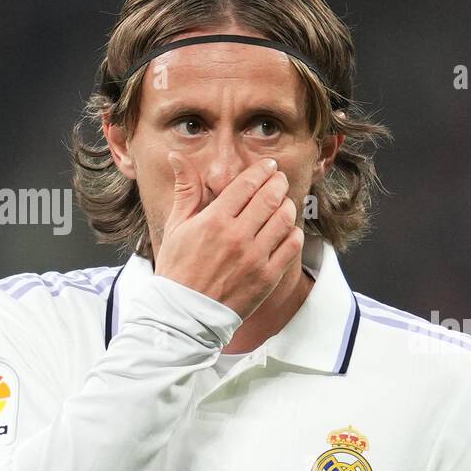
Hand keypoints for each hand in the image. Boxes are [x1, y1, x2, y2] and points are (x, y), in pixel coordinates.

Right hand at [154, 154, 302, 320]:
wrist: (185, 313)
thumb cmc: (178, 269)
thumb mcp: (176, 226)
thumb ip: (185, 191)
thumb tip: (177, 157)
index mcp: (214, 221)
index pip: (246, 185)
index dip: (262, 171)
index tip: (269, 166)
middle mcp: (237, 237)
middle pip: (270, 198)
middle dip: (279, 183)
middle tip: (280, 179)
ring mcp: (255, 258)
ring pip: (284, 219)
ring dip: (288, 205)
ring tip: (284, 202)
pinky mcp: (267, 277)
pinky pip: (291, 246)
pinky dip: (294, 233)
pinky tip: (288, 230)